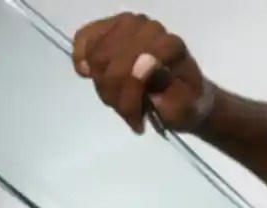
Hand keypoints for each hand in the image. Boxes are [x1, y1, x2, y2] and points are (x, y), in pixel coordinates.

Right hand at [73, 13, 214, 134]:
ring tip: (119, 101)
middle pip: (111, 64)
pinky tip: (87, 73)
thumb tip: (144, 63)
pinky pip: (85, 38)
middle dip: (115, 96)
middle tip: (129, 115)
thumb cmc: (184, 106)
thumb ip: (167, 88)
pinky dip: (82, 57)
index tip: (137, 123)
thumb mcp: (184, 109)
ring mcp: (129, 25)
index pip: (133, 67)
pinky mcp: (110, 27)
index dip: (129, 99)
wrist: (184, 97)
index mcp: (171, 47)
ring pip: (96, 56)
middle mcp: (151, 29)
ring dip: (103, 86)